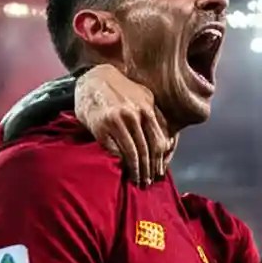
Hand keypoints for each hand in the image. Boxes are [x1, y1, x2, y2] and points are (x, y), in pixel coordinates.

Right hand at [75, 64, 174, 186]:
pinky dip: (120, 162)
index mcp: (146, 109)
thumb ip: (156, 116)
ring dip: (136, 171)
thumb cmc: (120, 90)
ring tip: (137, 180)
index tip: (158, 172)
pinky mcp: (100, 128)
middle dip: (148, 170)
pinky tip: (122, 170)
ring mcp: (116, 122)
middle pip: (146, 150)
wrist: (93, 79)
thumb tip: (168, 142)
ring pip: (131, 153)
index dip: (159, 161)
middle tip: (148, 182)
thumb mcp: (143, 97)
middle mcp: (133, 115)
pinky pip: (114, 151)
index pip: (158, 142)